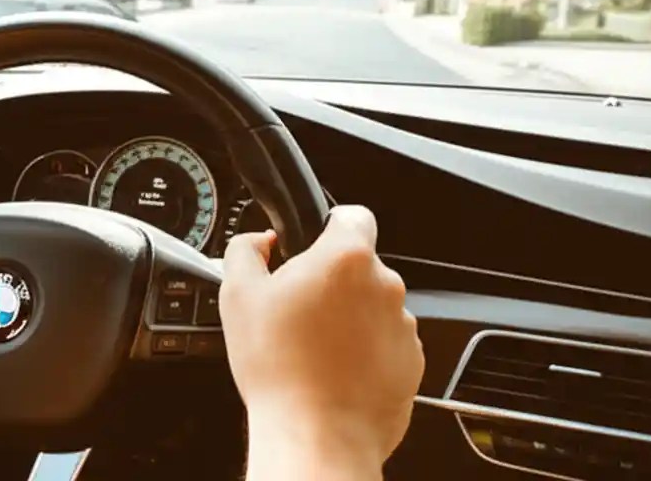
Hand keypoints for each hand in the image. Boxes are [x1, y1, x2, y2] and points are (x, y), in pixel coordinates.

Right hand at [221, 206, 422, 475]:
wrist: (316, 435)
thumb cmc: (278, 368)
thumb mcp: (238, 295)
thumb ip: (246, 250)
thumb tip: (259, 241)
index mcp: (347, 258)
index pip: (353, 214)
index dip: (330, 225)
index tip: (313, 245)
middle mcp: (385, 285)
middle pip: (359, 266)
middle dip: (333, 281)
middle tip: (298, 310)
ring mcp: (403, 325)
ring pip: (373, 305)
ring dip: (349, 317)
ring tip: (314, 348)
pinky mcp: (412, 361)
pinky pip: (385, 342)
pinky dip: (364, 351)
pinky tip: (334, 371)